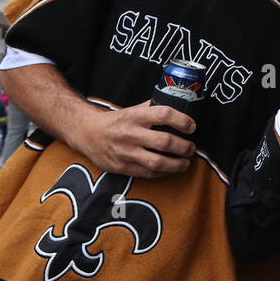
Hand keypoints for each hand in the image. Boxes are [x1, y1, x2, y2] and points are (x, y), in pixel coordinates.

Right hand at [71, 100, 195, 178]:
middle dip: (184, 146)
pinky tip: (171, 169)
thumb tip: (179, 106)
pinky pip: (148, 173)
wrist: (88, 134)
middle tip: (191, 147)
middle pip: (165, 141)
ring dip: (177, 164)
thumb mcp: (133, 110)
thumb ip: (153, 109)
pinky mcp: (123, 167)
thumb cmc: (116, 121)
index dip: (183, 120)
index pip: (165, 114)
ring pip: (158, 162)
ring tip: (186, 162)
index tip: (192, 126)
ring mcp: (126, 152)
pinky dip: (164, 173)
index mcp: (135, 116)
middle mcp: (131, 133)